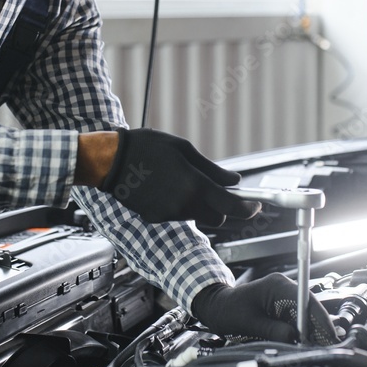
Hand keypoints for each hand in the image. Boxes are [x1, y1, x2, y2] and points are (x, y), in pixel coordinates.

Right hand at [96, 128, 260, 225]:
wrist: (111, 161)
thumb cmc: (147, 147)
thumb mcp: (184, 150)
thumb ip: (212, 169)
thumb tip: (234, 181)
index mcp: (193, 185)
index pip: (231, 206)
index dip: (248, 209)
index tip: (256, 206)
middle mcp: (183, 204)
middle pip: (216, 218)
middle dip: (221, 208)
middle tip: (218, 190)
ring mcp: (168, 214)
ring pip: (196, 216)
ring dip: (199, 204)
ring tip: (182, 181)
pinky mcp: (155, 218)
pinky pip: (177, 215)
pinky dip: (179, 205)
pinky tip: (166, 187)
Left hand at [190, 273, 337, 343]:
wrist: (215, 307)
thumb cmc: (227, 309)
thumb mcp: (249, 322)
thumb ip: (273, 330)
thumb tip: (294, 338)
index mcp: (277, 285)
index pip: (306, 300)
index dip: (320, 318)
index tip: (329, 334)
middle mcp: (283, 288)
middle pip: (309, 309)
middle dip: (316, 328)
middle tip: (324, 347)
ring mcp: (283, 298)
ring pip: (304, 317)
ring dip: (308, 333)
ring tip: (312, 348)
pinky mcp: (281, 308)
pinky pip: (295, 321)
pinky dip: (299, 333)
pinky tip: (301, 344)